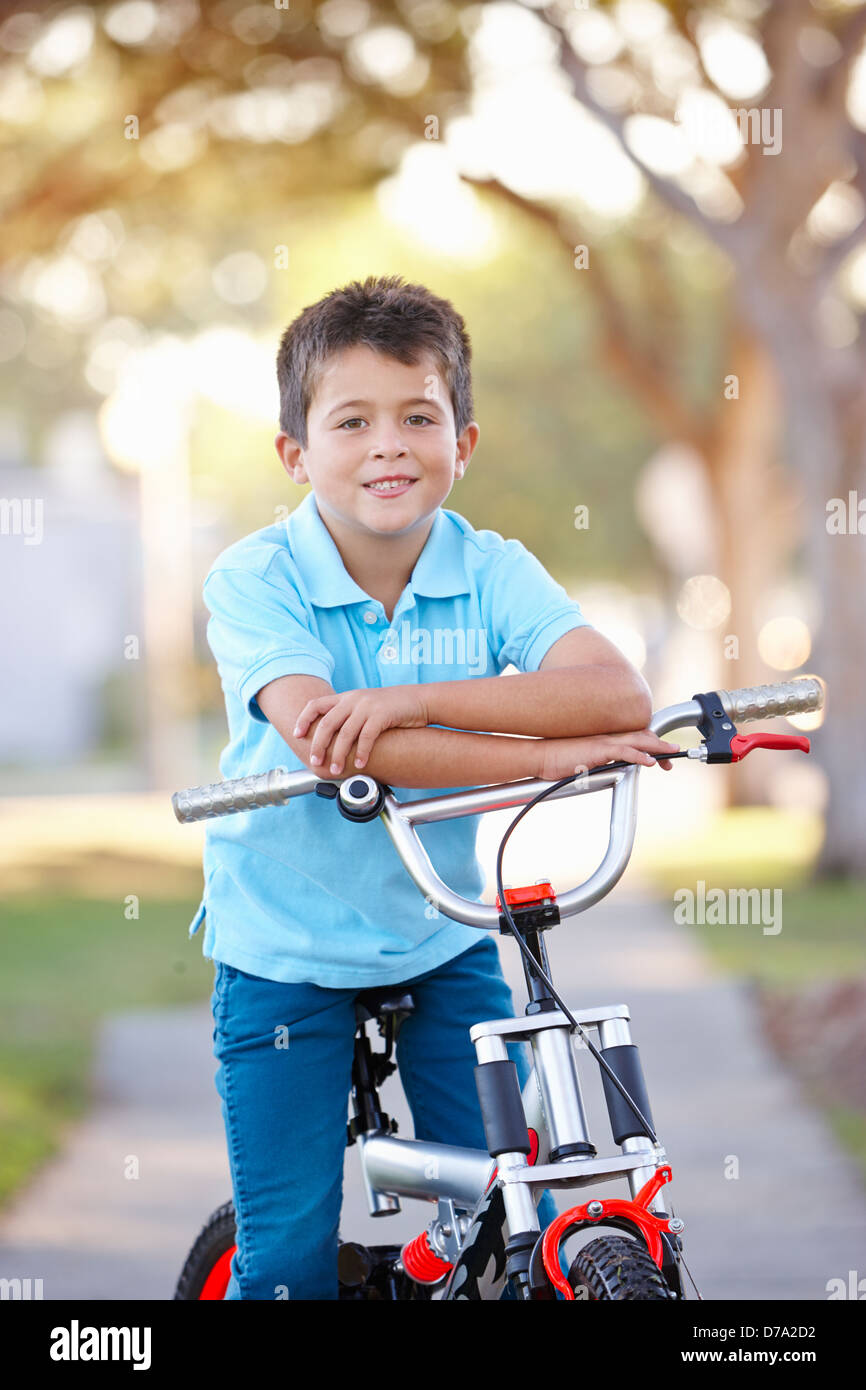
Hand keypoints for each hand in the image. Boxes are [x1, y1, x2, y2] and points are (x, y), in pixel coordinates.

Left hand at [292, 686, 429, 775]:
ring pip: (345, 733)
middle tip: (316, 762)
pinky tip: (361, 765)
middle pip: (327, 723)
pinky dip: (362, 753)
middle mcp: (354, 700)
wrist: (419, 700)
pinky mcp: (382, 715)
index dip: (303, 719)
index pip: (316, 704)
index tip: (296, 735)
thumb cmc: (392, 708)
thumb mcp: (366, 705)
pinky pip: (367, 737)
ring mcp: (367, 706)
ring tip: (337, 770)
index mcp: (346, 697)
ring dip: (339, 755)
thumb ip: (349, 715)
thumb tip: (332, 738)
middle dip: (318, 745)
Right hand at [539, 730, 680, 782]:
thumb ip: (596, 763)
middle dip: (659, 744)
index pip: (632, 737)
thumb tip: (605, 772)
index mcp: (603, 738)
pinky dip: (640, 756)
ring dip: (657, 747)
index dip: (649, 744)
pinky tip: (651, 762)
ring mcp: (603, 742)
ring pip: (637, 741)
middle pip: (640, 735)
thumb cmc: (556, 760)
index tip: (660, 755)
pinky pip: (625, 752)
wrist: (540, 756)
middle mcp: (606, 736)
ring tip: (672, 752)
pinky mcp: (598, 750)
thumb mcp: (581, 761)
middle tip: (674, 751)